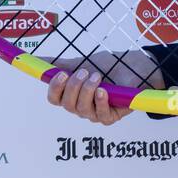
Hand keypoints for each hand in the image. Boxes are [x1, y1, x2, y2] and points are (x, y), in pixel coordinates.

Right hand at [44, 51, 164, 125]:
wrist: (138, 67)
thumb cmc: (111, 66)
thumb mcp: (84, 62)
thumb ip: (62, 64)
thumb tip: (39, 60)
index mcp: (72, 94)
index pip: (54, 98)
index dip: (54, 88)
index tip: (61, 73)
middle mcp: (81, 106)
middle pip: (66, 104)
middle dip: (73, 87)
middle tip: (85, 71)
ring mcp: (96, 113)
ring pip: (82, 109)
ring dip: (88, 91)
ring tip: (97, 76)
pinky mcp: (111, 117)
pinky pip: (101, 115)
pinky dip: (100, 101)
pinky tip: (104, 91)